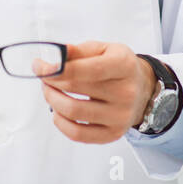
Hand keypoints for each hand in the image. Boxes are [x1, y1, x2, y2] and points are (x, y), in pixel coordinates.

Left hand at [40, 41, 157, 143]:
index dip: (56, 69)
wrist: (143, 89)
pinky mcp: (113, 134)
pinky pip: (78, 134)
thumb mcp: (103, 49)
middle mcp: (126, 92)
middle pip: (75, 88)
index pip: (84, 69)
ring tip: (49, 91)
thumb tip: (54, 56)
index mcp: (123, 65)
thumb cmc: (118, 66)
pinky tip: (58, 112)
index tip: (39, 66)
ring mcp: (120, 116)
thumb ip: (78, 51)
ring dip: (52, 100)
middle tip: (43, 76)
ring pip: (73, 112)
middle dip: (51, 81)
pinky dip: (61, 123)